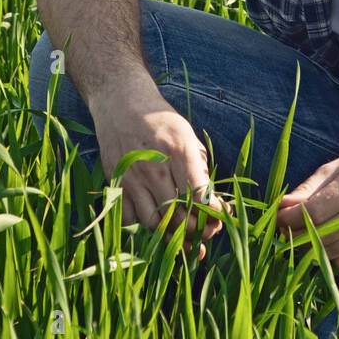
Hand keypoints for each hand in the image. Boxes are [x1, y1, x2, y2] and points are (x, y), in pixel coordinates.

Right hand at [89, 78, 230, 257]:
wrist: (121, 103)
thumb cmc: (160, 120)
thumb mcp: (187, 134)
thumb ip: (198, 166)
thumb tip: (210, 201)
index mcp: (178, 150)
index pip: (199, 194)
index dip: (214, 213)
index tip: (222, 216)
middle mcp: (155, 167)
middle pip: (178, 215)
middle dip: (198, 230)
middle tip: (208, 232)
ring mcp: (133, 178)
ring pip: (154, 223)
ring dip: (173, 235)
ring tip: (187, 235)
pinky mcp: (116, 185)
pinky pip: (130, 219)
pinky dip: (144, 227)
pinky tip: (157, 223)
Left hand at [275, 137, 338, 269]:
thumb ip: (310, 187)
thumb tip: (281, 207)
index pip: (314, 212)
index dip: (290, 219)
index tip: (276, 218)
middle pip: (321, 235)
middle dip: (295, 235)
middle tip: (282, 230)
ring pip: (332, 250)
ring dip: (310, 247)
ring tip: (300, 235)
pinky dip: (330, 253)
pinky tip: (326, 240)